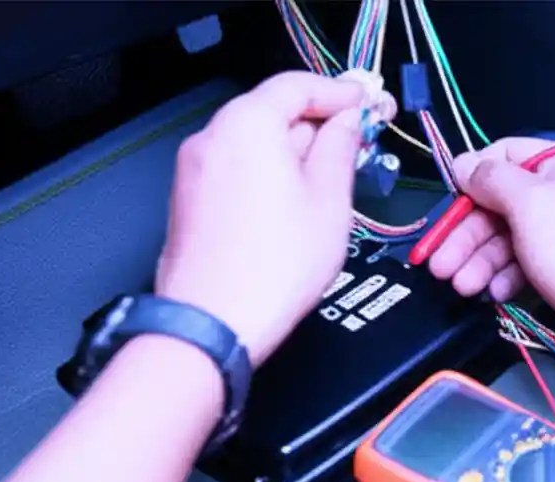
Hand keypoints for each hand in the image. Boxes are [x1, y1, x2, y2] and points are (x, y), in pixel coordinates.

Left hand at [157, 72, 389, 364]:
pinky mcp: (188, 201)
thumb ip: (340, 149)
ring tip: (328, 184)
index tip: (366, 103)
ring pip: (252, 144)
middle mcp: (212, 138)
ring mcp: (194, 170)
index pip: (298, 84)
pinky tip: (290, 208)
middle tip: (355, 143)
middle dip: (316, 125)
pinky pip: (234, 171)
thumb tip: (347, 125)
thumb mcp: (330, 202)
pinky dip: (264, 176)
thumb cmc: (269, 270)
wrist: (213, 324)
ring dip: (291, 154)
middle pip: (272, 111)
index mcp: (248, 124)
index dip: (339, 92)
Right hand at [428, 137, 554, 359]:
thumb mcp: (528, 204)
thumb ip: (491, 178)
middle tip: (441, 263)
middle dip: (468, 235)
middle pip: (501, 202)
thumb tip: (464, 161)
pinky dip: (508, 274)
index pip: (505, 156)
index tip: (448, 209)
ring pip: (511, 235)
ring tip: (462, 285)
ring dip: (481, 260)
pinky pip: (530, 258)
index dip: (471, 181)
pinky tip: (494, 292)